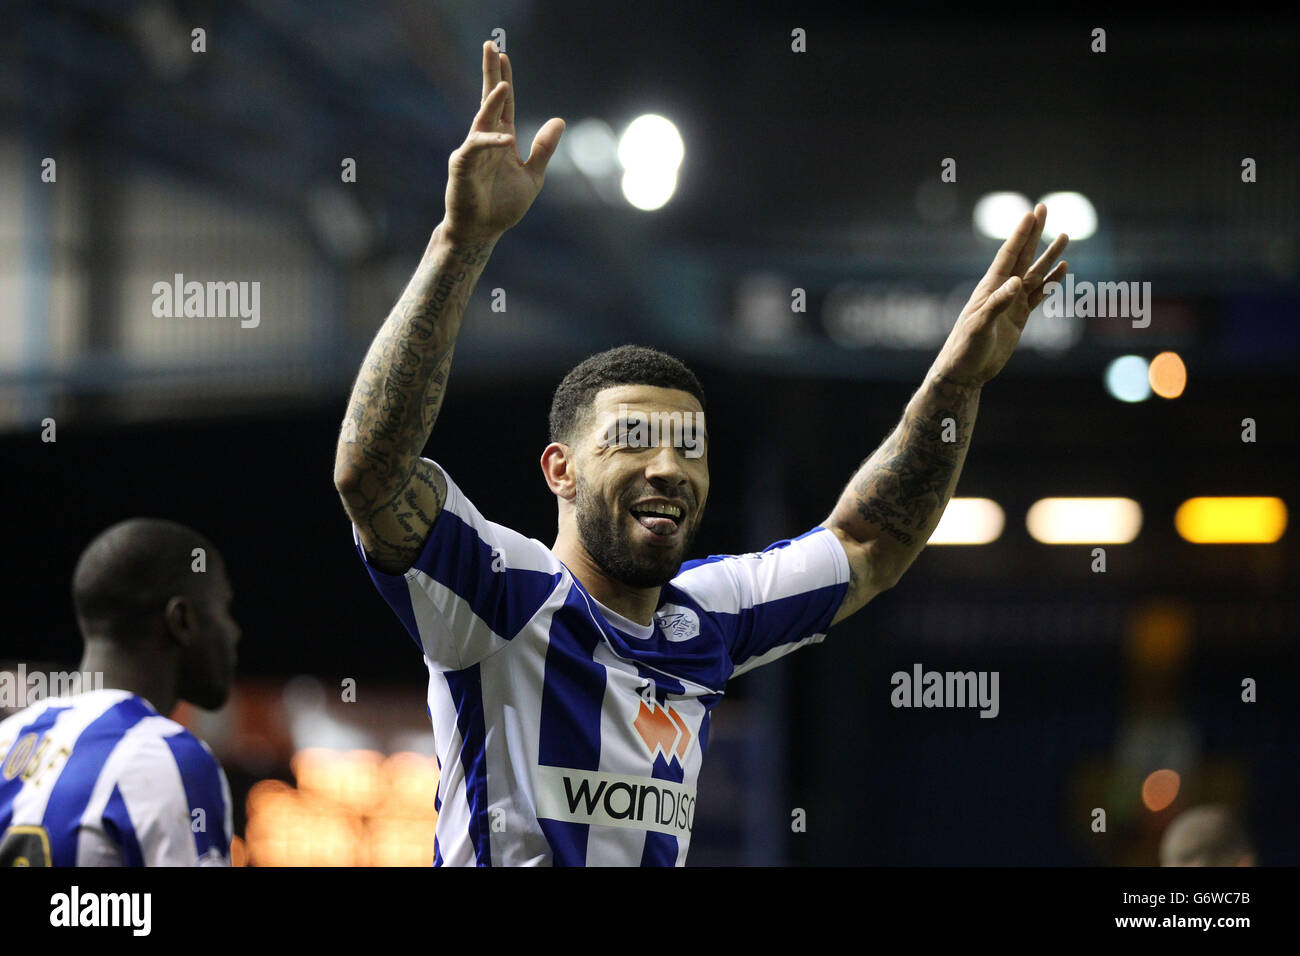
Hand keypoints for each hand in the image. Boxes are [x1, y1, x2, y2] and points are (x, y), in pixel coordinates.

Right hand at [441, 41, 565, 245]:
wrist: (482, 232)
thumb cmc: (503, 206)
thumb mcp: (533, 177)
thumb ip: (543, 150)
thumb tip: (559, 120)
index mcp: (502, 140)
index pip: (505, 105)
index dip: (505, 81)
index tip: (504, 55)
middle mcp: (486, 140)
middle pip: (489, 101)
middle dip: (490, 74)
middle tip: (490, 45)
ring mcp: (472, 151)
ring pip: (482, 120)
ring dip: (492, 103)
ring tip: (502, 85)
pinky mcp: (463, 167)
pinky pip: (477, 149)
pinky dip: (491, 143)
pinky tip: (507, 140)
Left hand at [933, 203, 1068, 386]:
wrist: (966, 371)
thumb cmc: (965, 348)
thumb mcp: (979, 326)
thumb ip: (997, 304)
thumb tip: (1016, 282)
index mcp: (990, 288)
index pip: (1008, 255)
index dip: (1020, 234)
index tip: (1031, 213)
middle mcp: (1002, 290)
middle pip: (1023, 256)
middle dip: (1034, 233)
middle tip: (1044, 208)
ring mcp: (1012, 303)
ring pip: (1035, 273)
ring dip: (1049, 255)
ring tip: (1064, 236)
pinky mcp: (1019, 317)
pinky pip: (1038, 294)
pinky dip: (1051, 282)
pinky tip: (1062, 269)